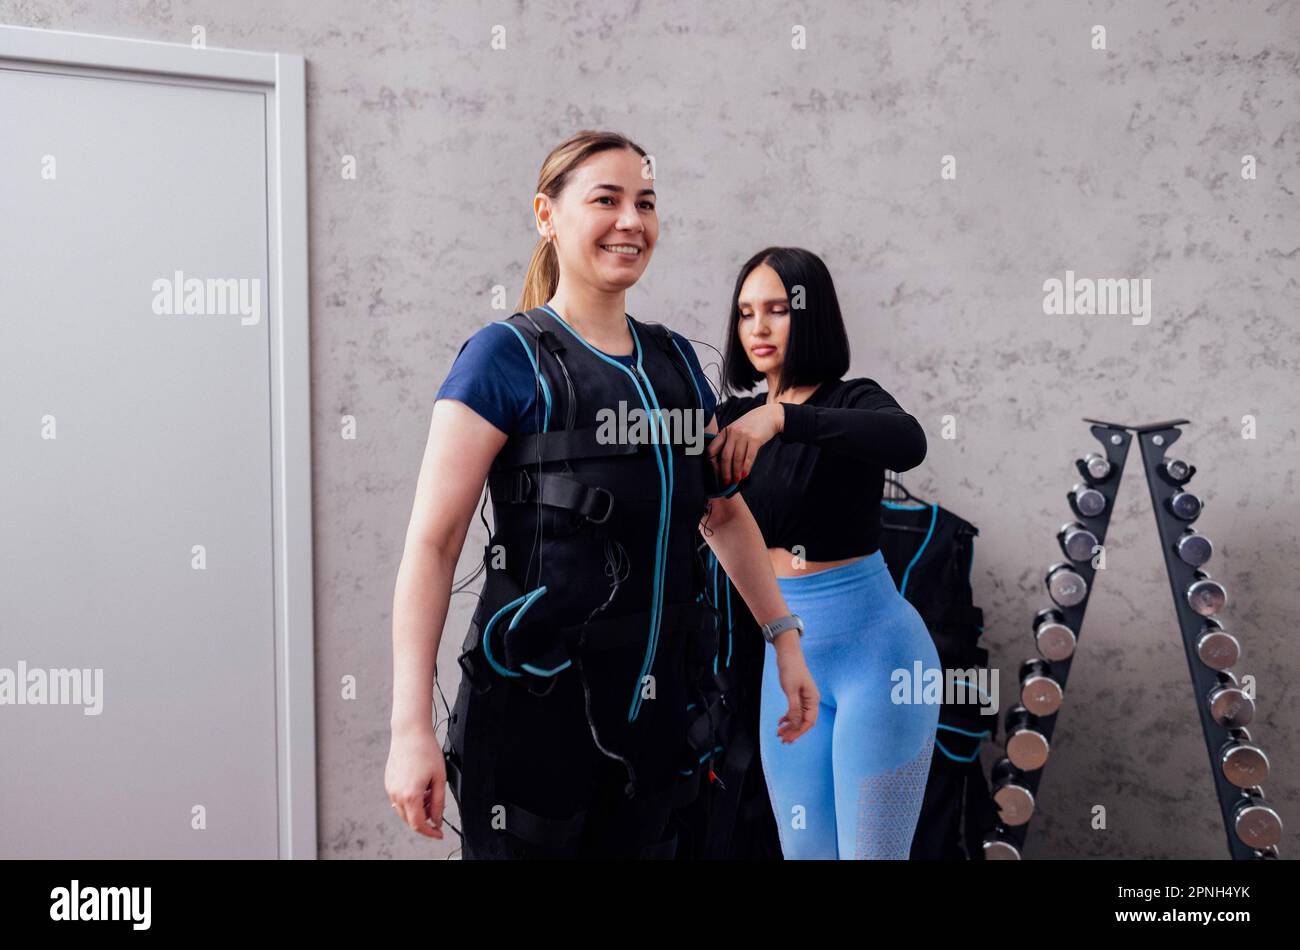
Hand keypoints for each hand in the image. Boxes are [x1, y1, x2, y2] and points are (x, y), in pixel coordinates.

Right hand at [385, 724, 446, 838]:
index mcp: (410, 795)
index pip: (419, 825)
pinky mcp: (388, 782)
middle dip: (425, 819)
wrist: (410, 732)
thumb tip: (437, 819)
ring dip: (417, 809)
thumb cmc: (425, 750)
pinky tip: (420, 786)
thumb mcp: (439, 778)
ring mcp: (390, 789)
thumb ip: (438, 802)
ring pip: (404, 811)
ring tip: (429, 791)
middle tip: (437, 808)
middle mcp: (397, 795)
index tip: (439, 833)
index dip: (430, 832)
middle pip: (410, 820)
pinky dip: (410, 800)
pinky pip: (399, 800)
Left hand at [708, 403, 783, 485]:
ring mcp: (744, 436)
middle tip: (726, 482)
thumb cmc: (752, 424)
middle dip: (725, 472)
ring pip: (737, 459)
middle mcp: (732, 433)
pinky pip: (749, 457)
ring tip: (736, 480)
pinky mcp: (755, 439)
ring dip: (736, 472)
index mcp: (725, 431)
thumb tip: (723, 462)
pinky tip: (744, 474)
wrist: (769, 416)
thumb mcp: (736, 429)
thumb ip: (728, 441)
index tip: (716, 472)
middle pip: (725, 457)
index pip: (712, 449)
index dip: (713, 463)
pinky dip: (746, 468)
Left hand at [773, 638, 818, 742]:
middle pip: (804, 722)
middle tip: (782, 740)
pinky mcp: (798, 696)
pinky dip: (787, 717)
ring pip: (798, 717)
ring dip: (789, 726)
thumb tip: (795, 724)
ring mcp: (805, 698)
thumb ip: (794, 708)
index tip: (788, 739)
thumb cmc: (790, 670)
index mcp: (813, 700)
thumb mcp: (790, 690)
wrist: (788, 655)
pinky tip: (779, 722)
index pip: (808, 722)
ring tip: (779, 733)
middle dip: (793, 732)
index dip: (798, 732)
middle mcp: (811, 701)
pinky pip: (795, 711)